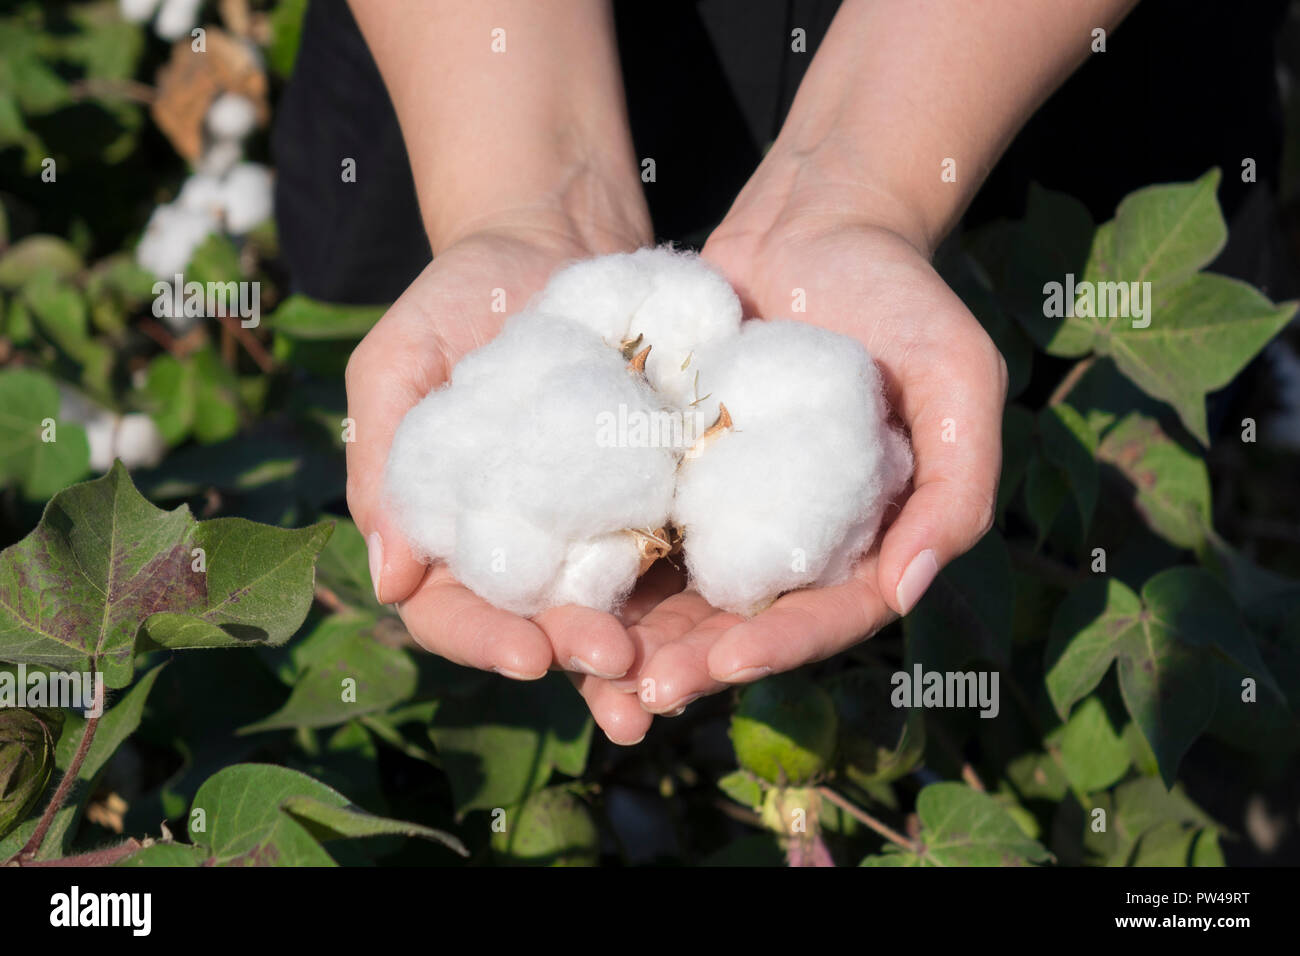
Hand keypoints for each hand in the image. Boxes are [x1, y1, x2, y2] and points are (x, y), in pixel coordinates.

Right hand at [345, 217, 660, 740]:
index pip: (451, 610)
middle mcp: (520, 545)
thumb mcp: (400, 359)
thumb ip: (382, 456)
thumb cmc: (458, 296)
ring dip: (639, 659)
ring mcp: (590, 528)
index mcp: (448, 530)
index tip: (527, 652)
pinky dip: (694, 599)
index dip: (483, 640)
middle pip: (538, 626)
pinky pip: (673, 557)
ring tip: (670, 688)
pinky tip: (724, 629)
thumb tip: (388, 578)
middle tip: (617, 665)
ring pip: (610, 613)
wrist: (552, 242)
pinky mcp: (652, 500)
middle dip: (576, 655)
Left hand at [574, 186, 1007, 726]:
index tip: (727, 664)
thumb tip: (909, 592)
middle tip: (641, 692)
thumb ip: (958, 487)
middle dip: (696, 662)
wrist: (817, 222)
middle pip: (747, 621)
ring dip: (642, 634)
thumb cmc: (903, 295)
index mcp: (869, 534)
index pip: (829, 613)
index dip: (781, 646)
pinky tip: (565, 591)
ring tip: (593, 666)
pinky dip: (610, 562)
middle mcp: (797, 533)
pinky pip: (643, 524)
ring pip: (685, 589)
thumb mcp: (959, 379)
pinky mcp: (679, 468)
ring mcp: (732, 504)